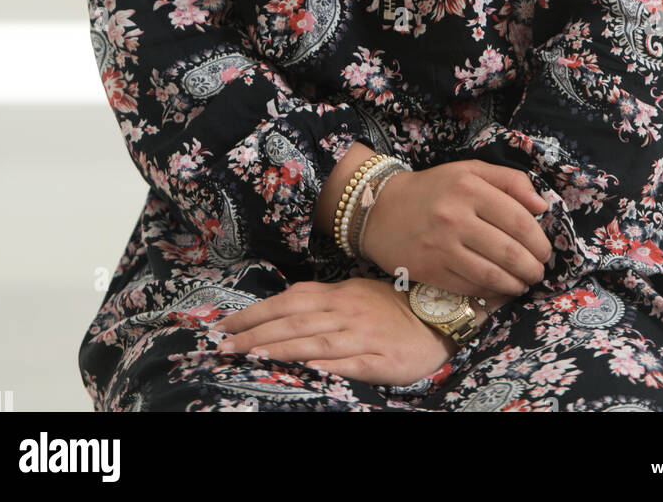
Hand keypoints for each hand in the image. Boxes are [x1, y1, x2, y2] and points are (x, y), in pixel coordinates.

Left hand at [214, 277, 453, 386]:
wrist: (437, 317)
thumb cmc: (391, 308)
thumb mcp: (354, 294)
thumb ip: (321, 301)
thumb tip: (282, 309)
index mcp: (337, 294)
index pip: (288, 300)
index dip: (255, 312)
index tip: (224, 324)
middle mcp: (346, 311)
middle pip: (295, 321)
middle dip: (255, 332)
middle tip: (225, 345)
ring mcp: (363, 335)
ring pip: (317, 340)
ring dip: (283, 348)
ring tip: (254, 354)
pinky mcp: (381, 358)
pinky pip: (352, 362)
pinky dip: (329, 364)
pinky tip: (309, 368)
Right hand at [361, 159, 552, 298]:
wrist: (379, 208)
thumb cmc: (433, 189)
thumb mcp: (469, 171)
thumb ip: (509, 181)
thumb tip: (541, 206)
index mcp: (469, 187)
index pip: (519, 221)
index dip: (539, 242)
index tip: (545, 251)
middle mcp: (455, 216)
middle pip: (509, 252)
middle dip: (532, 268)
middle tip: (538, 272)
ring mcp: (441, 245)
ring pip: (492, 275)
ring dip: (516, 284)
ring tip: (522, 283)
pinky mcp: (429, 270)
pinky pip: (470, 288)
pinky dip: (491, 293)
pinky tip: (499, 289)